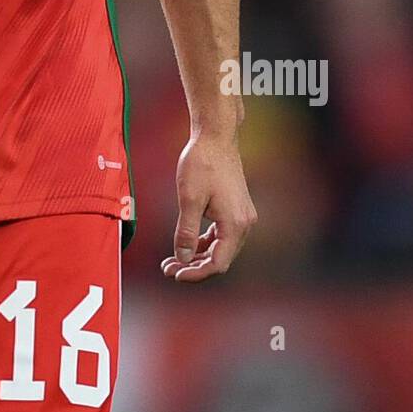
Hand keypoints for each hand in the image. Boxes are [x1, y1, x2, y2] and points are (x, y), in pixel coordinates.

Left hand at [160, 130, 255, 281]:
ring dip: (198, 256)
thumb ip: (186, 231)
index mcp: (235, 224)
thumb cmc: (202, 163)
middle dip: (194, 266)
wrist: (216, 137)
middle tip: (168, 268)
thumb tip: (182, 257)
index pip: (218, 263)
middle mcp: (244, 224)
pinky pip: (221, 235)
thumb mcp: (189, 199)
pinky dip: (205, 242)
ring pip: (221, 248)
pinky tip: (187, 244)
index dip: (196, 273)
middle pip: (221, 259)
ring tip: (173, 259)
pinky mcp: (236, 209)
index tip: (174, 274)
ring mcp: (242, 216)